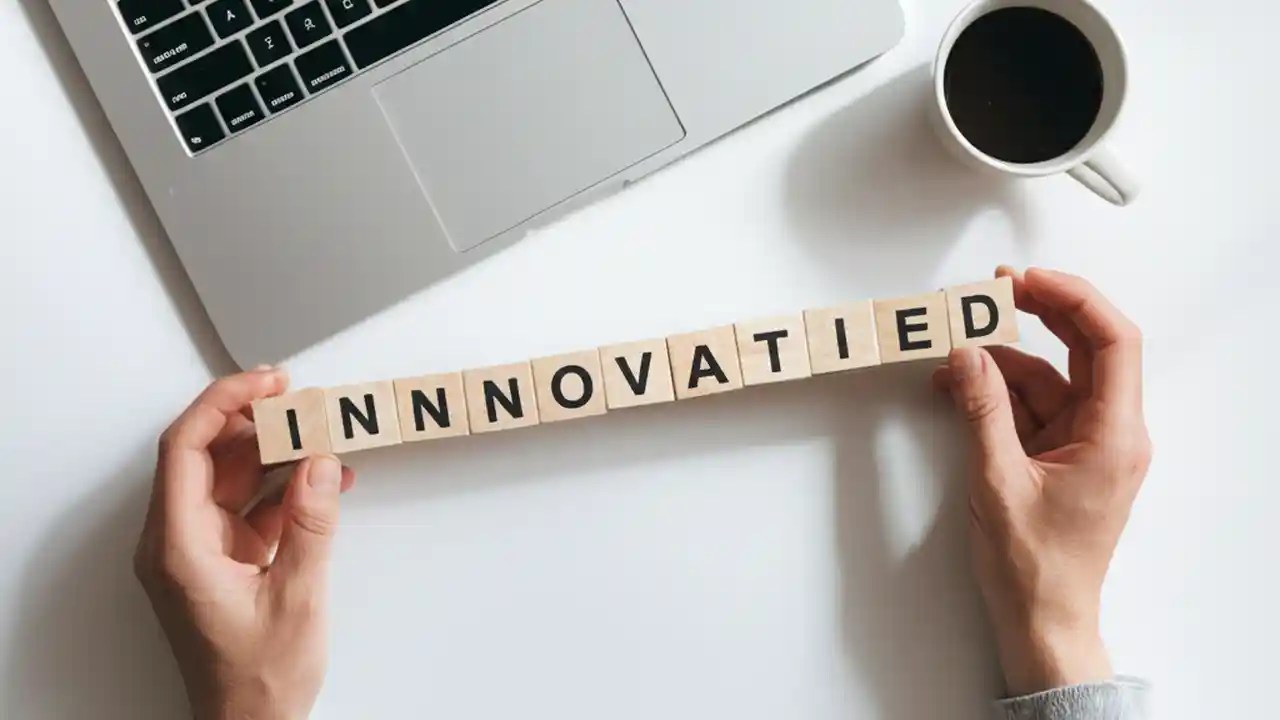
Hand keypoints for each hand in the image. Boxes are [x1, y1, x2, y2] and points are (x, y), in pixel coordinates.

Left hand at [134, 368, 355, 719]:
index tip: (266, 382)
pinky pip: (248, 506)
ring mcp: (198, 550)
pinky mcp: (222, 559)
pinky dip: (284, 490)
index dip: (224, 403)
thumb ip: (309, 524)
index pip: (186, 448)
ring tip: (321, 436)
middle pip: (208, 456)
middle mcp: (178, 543)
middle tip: (301, 401)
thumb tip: (318, 464)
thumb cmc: (255, 681)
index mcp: (178, 548)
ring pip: (231, 478)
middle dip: (256, 422)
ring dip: (276, 455)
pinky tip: (321, 482)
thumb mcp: (297, 597)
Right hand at [933, 267, 1151, 695]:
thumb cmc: (1035, 568)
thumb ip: (981, 410)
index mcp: (1114, 436)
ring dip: (1004, 361)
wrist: (1041, 620)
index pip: (1113, 342)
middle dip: (1041, 314)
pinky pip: (1033, 406)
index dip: (1073, 299)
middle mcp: (1110, 432)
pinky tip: (960, 387)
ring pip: (1051, 376)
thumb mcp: (997, 481)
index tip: (1028, 281)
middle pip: (1086, 349)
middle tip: (995, 291)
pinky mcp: (1062, 455)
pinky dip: (997, 393)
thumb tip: (965, 354)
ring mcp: (1086, 443)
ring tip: (955, 351)